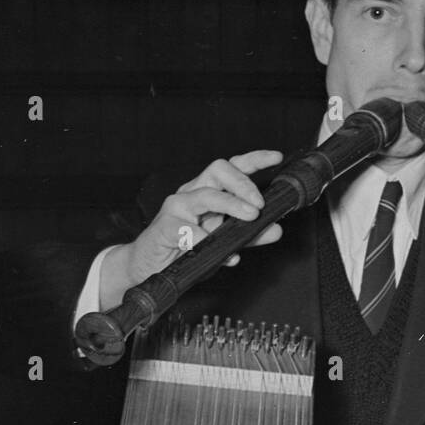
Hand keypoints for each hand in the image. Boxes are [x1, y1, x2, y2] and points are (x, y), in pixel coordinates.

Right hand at [99, 150, 284, 307]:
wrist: (147, 266)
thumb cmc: (183, 249)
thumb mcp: (222, 242)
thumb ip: (249, 236)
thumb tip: (276, 230)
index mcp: (207, 191)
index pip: (232, 167)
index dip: (254, 159)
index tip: (276, 158)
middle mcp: (192, 193)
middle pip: (218, 170)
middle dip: (244, 183)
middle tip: (259, 204)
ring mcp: (177, 207)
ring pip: (205, 194)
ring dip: (231, 204)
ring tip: (249, 217)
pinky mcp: (164, 227)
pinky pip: (186, 229)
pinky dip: (203, 238)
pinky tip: (215, 249)